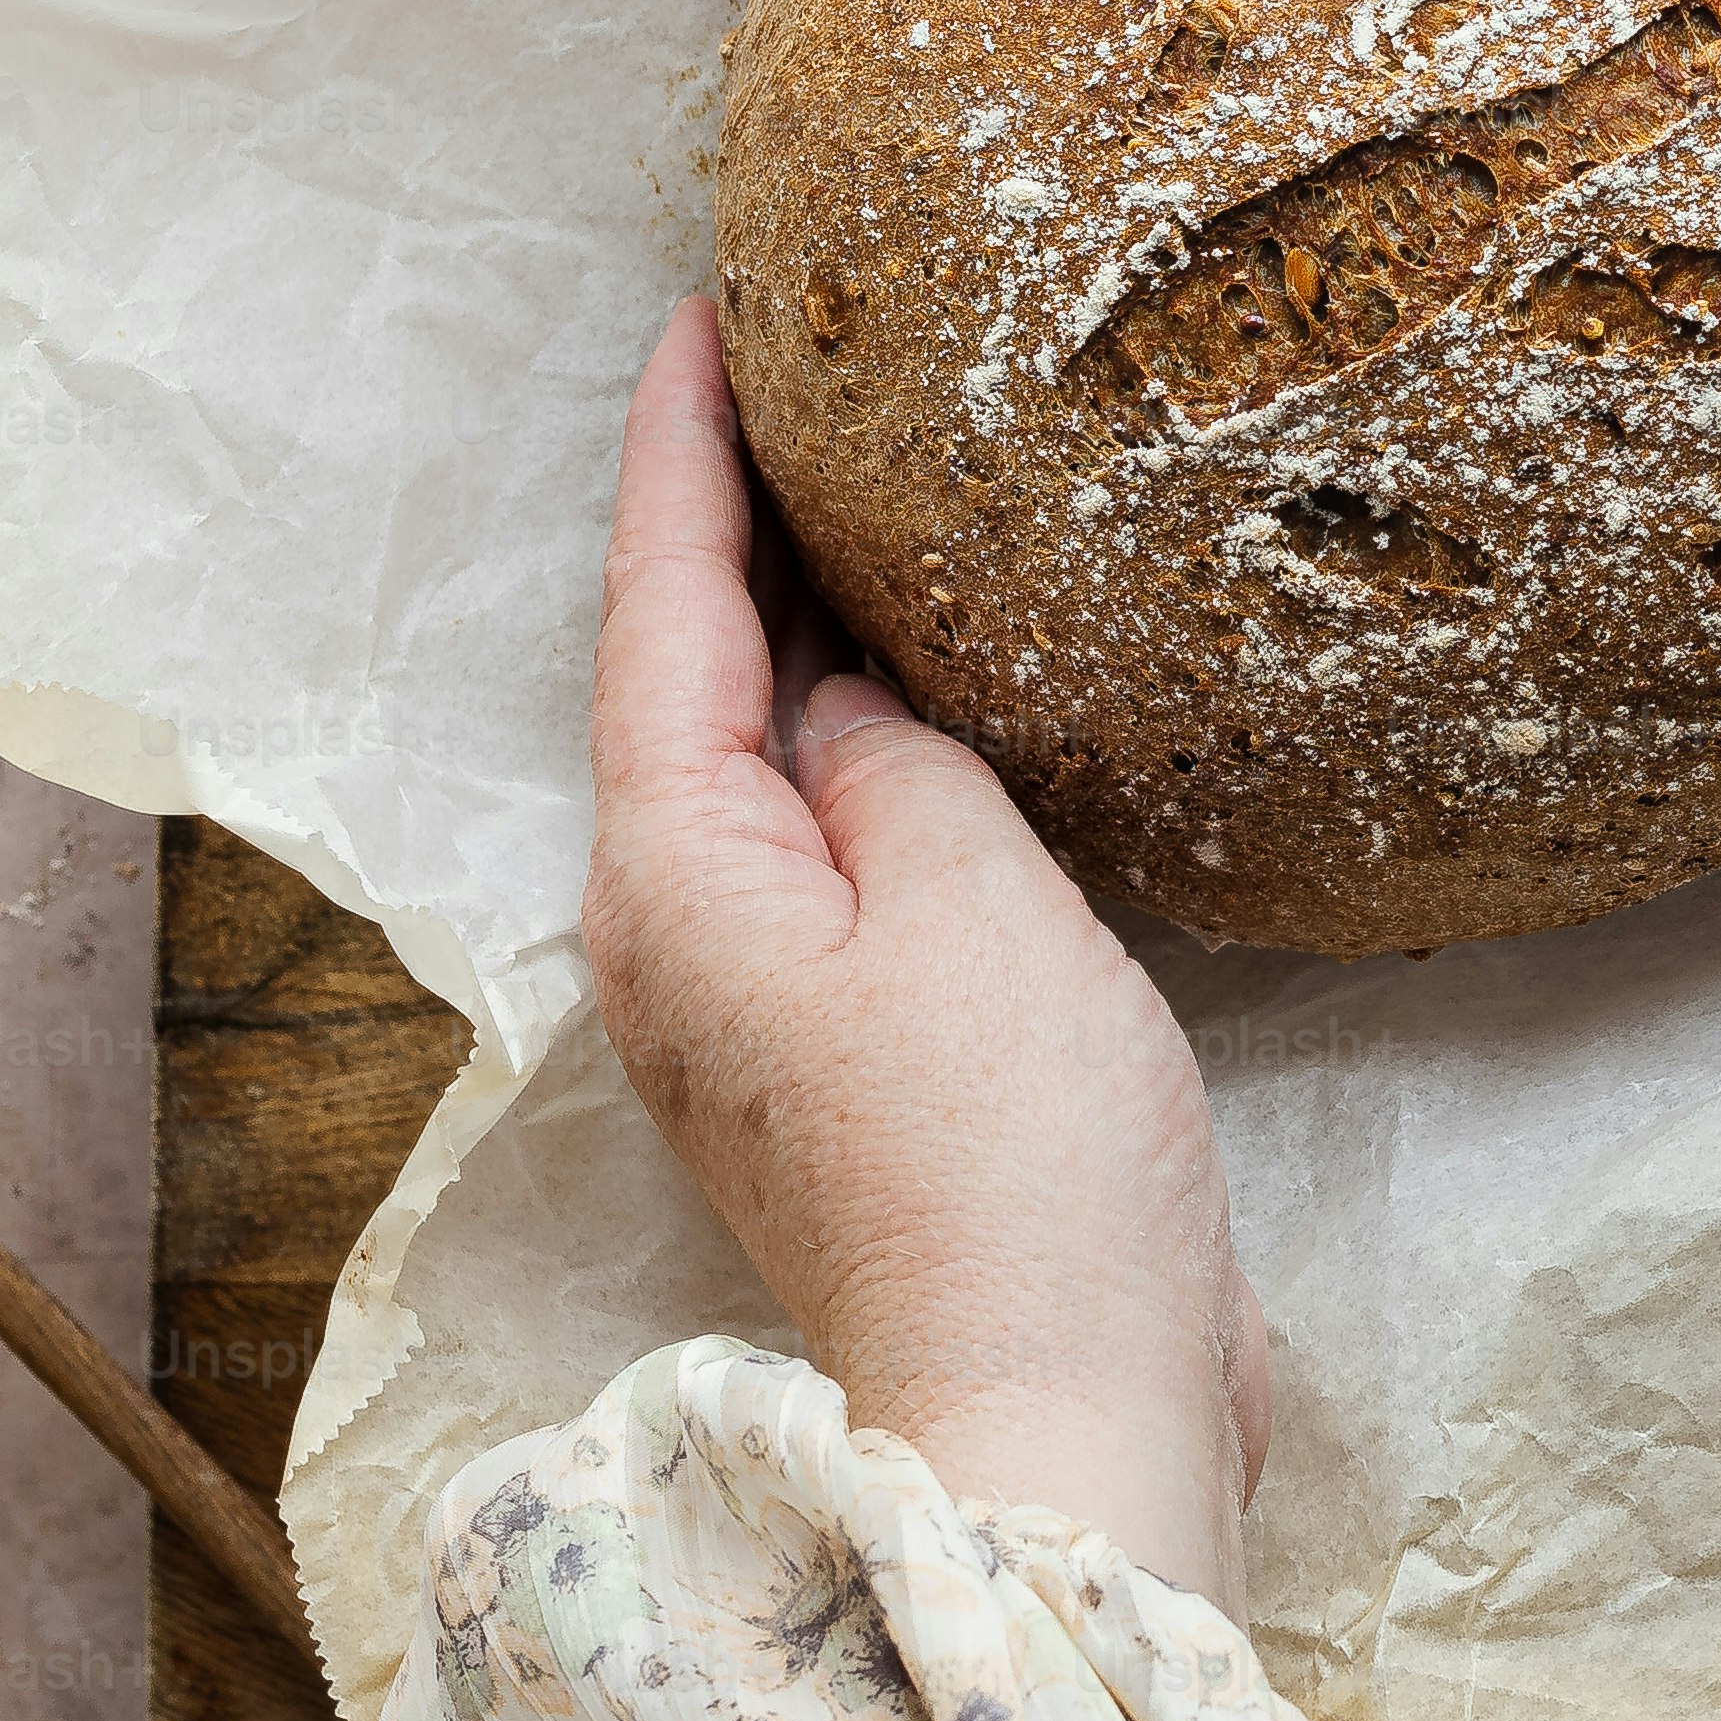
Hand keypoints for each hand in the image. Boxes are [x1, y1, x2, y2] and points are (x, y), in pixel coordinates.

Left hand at [582, 296, 1271, 1606]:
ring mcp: (757, 1008)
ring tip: (866, 493)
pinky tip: (943, 701)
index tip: (703, 314)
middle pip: (686, 681)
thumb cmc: (1014, 1157)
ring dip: (804, 633)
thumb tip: (845, 697)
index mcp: (674, 871)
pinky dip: (868, 746)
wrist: (1060, 1405)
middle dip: (734, 527)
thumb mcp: (967, 893)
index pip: (661, 607)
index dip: (684, 453)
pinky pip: (835, 849)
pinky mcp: (850, 1061)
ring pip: (761, 764)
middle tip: (798, 366)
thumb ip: (888, 752)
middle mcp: (677, 936)